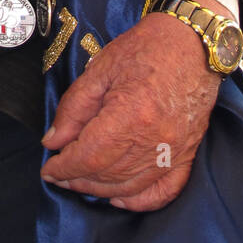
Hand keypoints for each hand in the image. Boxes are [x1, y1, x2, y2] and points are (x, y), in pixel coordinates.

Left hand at [40, 0, 228, 209]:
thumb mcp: (100, 69)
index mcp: (129, 115)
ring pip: (131, 187)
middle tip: (59, 174)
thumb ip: (74, 108)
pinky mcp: (188, 153)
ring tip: (80, 182)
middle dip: (78, 179)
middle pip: (108, 175)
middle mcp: (154, 140)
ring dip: (101, 190)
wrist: (193, 42)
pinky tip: (120, 198)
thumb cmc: (145, 48)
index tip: (48, 169)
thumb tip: (53, 142)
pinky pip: (165, 190)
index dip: (65, 168)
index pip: (89, 157)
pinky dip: (140, 200)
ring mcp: (175, 151)